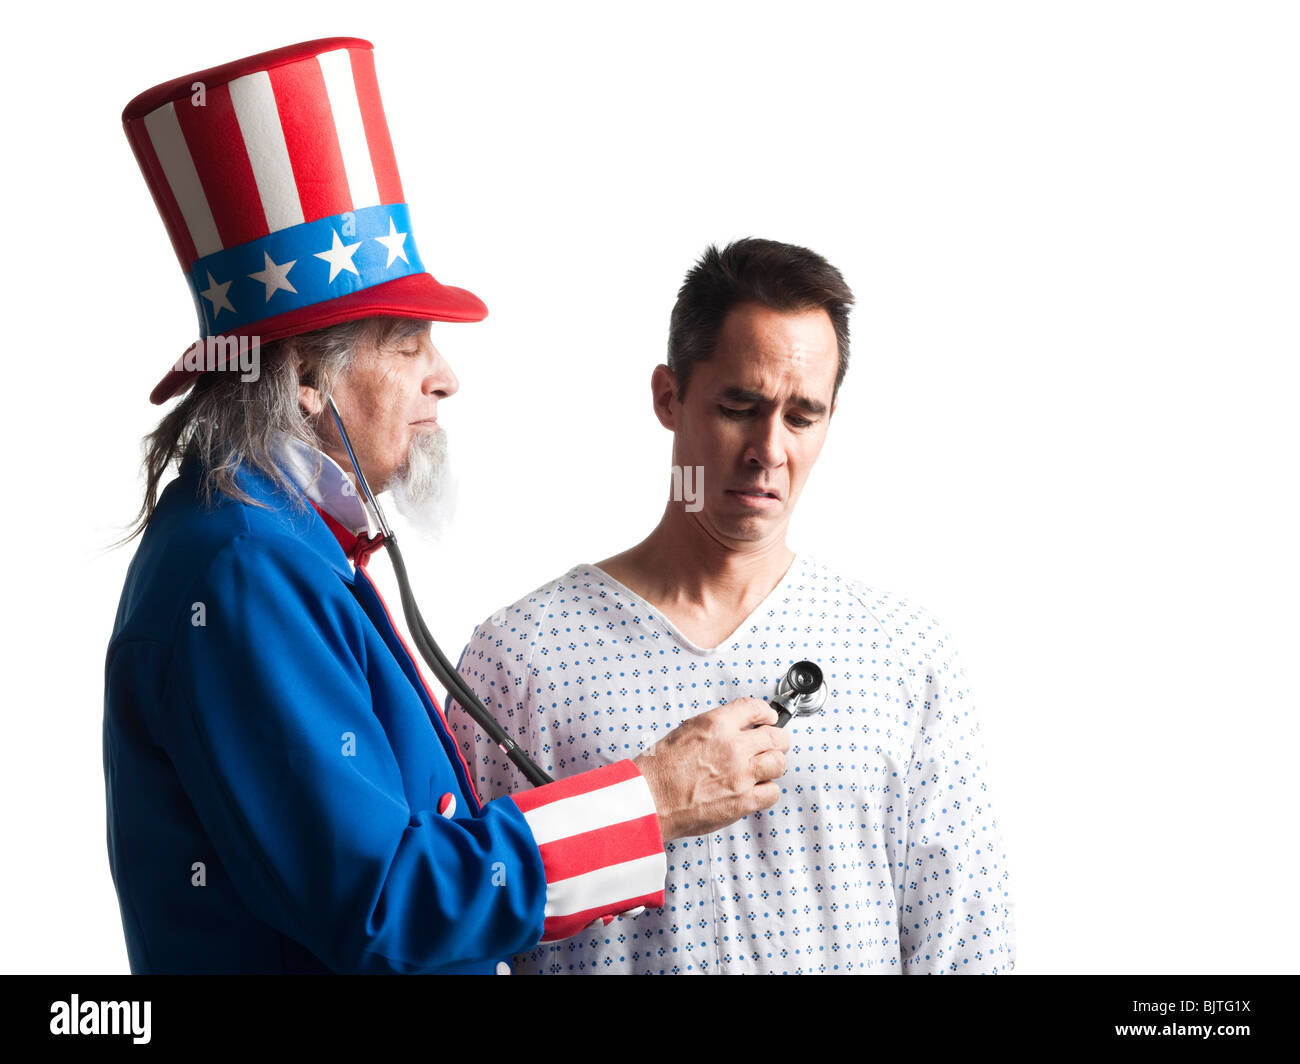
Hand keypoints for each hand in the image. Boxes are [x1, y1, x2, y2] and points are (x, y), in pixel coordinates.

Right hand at [633, 698, 790, 841]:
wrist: (649, 798)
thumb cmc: (660, 769)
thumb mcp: (686, 731)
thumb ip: (716, 728)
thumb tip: (735, 728)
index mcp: (717, 724)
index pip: (755, 708)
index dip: (767, 713)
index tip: (769, 718)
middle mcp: (733, 747)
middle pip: (775, 737)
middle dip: (777, 740)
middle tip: (775, 744)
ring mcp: (741, 775)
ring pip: (778, 764)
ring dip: (773, 765)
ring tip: (764, 769)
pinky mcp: (743, 801)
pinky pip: (772, 793)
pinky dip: (767, 791)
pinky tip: (756, 789)